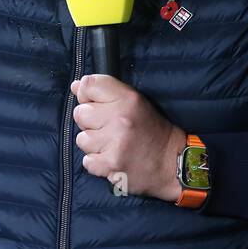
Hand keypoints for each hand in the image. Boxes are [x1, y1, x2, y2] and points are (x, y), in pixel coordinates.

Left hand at [70, 74, 186, 202]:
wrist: (172, 162)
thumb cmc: (151, 131)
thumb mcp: (135, 103)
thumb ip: (106, 92)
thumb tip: (75, 86)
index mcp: (128, 99)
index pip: (89, 84)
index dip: (86, 94)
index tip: (94, 103)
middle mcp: (120, 118)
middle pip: (80, 113)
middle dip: (90, 122)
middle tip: (108, 129)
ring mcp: (115, 142)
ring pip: (81, 139)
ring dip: (94, 144)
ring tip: (112, 145)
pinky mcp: (111, 164)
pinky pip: (87, 161)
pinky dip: (97, 163)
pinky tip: (112, 159)